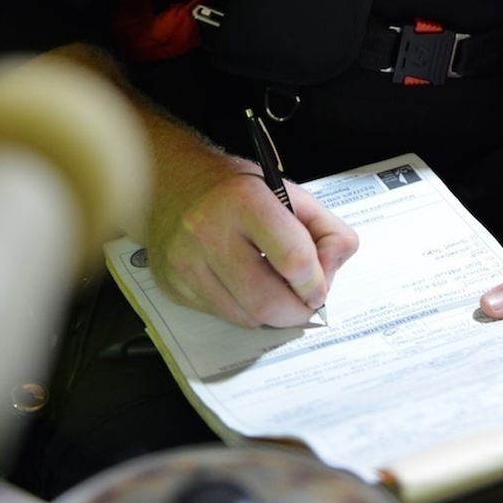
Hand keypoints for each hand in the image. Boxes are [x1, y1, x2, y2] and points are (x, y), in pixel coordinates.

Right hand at [147, 156, 357, 327]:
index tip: (320, 286)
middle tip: (305, 304)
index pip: (294, 259)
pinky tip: (248, 288)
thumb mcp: (291, 193)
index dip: (316, 282)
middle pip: (268, 300)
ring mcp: (187, 263)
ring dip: (272, 315)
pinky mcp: (175, 287)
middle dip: (297, 311)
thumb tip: (330, 273)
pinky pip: (223, 317)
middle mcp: (209, 231)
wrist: (172, 186)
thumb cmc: (238, 191)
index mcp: (245, 200)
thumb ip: (328, 230)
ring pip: (246, 317)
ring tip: (279, 293)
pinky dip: (246, 311)